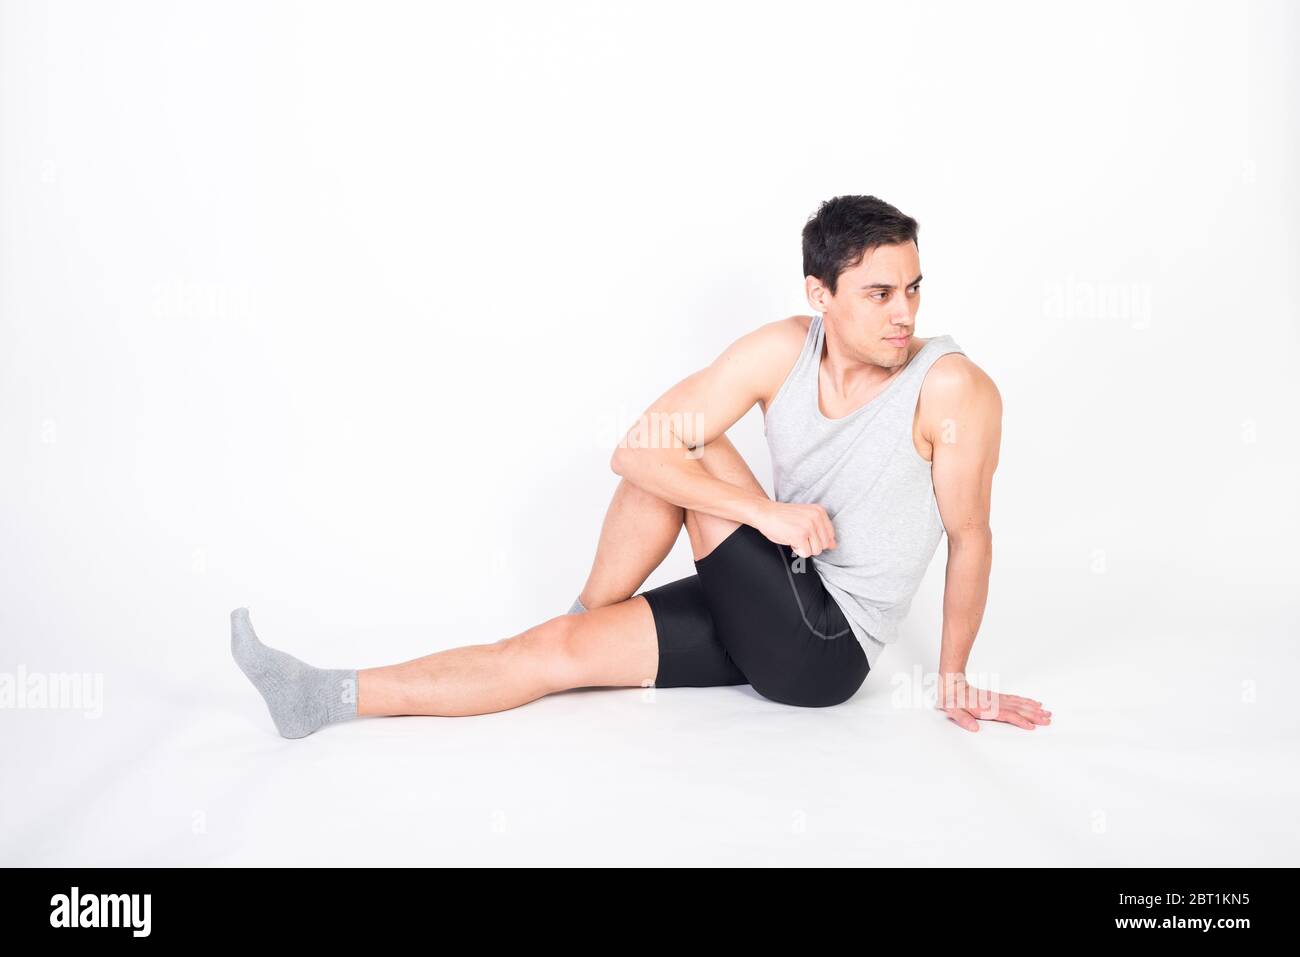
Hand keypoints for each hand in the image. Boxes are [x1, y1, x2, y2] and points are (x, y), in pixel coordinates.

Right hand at [754, 500, 837, 557]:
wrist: (764, 512)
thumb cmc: (783, 516)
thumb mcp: (806, 518)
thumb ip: (821, 530)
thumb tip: (834, 545)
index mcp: (819, 511)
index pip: (830, 535)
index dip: (817, 539)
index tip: (806, 534)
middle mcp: (816, 517)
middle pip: (824, 545)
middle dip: (810, 544)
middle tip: (798, 534)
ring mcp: (808, 527)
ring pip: (816, 551)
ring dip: (803, 548)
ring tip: (793, 536)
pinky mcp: (799, 536)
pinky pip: (805, 553)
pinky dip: (796, 550)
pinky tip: (790, 539)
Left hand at [935, 674, 1050, 731]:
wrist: (952, 684)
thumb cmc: (952, 700)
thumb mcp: (953, 710)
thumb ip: (963, 719)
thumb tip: (974, 728)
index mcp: (986, 709)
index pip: (1007, 715)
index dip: (1020, 721)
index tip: (1032, 726)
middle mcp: (995, 703)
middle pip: (1018, 709)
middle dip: (1034, 715)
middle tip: (1048, 719)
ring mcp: (997, 699)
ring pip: (1019, 704)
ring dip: (1033, 708)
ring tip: (1047, 712)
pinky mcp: (997, 697)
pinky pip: (1015, 699)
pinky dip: (1026, 701)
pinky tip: (1034, 703)